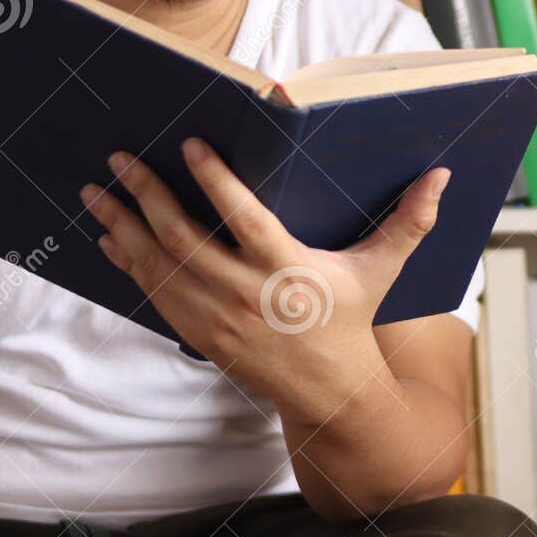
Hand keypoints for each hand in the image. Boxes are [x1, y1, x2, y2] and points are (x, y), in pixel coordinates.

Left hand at [78, 138, 450, 423]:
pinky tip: (110, 236)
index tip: (189, 145)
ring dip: (123, 225)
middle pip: (184, 238)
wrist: (328, 392)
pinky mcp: (199, 334)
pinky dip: (130, 264)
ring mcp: (216, 318)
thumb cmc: (350, 320)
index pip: (244, 219)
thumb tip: (442, 176)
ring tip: (94, 192)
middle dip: (146, 195)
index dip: (215, 181)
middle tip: (119, 158)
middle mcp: (245, 294)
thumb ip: (408, 222)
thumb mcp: (379, 271)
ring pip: (159, 265)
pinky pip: (155, 294)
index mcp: (288, 270)